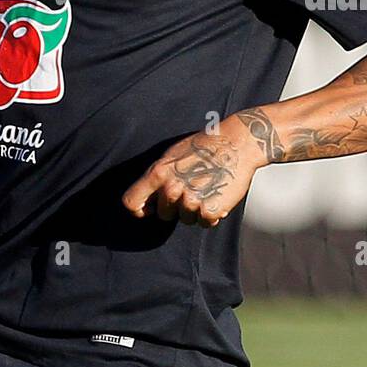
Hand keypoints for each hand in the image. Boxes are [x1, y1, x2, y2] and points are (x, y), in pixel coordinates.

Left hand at [121, 116, 262, 227]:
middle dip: (175, 208)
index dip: (139, 209)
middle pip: (164, 215)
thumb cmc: (203, 146)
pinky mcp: (210, 210)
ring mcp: (190, 200)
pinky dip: (211, 215)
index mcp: (158, 173)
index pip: (131, 202)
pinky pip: (205, 223)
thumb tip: (146, 198)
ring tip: (206, 189)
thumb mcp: (171, 155)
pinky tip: (217, 196)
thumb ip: (157, 177)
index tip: (148, 210)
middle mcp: (171, 188)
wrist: (235, 143)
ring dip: (195, 210)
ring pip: (186, 220)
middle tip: (190, 189)